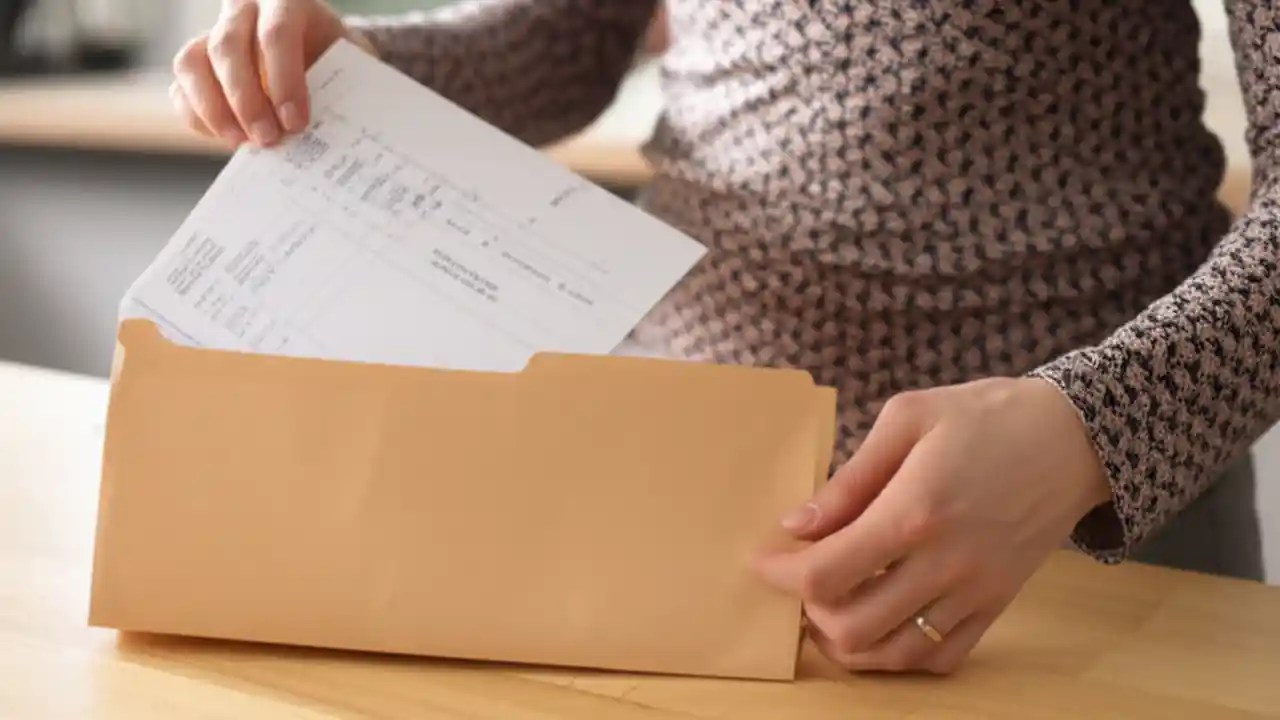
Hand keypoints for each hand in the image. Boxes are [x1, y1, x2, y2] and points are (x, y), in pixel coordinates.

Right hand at [170, 0, 374, 147]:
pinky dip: (197, 115)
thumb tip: (343, 127)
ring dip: (214, 108)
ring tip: (242, 142)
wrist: (320, 53)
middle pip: (227, 47)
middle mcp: (242, 9)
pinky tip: (226, 137)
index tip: (296, 122)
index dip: (283, 79)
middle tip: (268, 139)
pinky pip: (180, 86)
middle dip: (246, 100)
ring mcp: (213, 33)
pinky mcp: (196, 63)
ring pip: (192, 63)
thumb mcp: (353, 62)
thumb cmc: (337, 58)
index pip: (276, 33)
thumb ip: (347, 83)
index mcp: (286, 1)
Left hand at [754, 377, 1110, 674]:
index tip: (764, 559)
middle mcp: (945, 563)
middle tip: (800, 580)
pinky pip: (941, 658)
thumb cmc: (985, 416)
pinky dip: (899, 655)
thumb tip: (799, 524)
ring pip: (893, 653)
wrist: (1074, 437)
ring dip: (847, 641)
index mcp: (914, 511)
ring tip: (830, 607)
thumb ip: (850, 478)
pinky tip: (880, 625)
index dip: (780, 574)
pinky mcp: (998, 604)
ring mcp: (975, 591)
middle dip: (808, 611)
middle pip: (852, 626)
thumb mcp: (908, 419)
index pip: (825, 572)